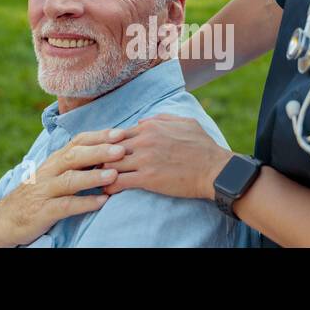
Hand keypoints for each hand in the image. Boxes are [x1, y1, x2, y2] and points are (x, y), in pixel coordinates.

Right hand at [0, 129, 127, 247]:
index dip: (99, 136)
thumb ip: (77, 164)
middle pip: (74, 156)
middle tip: (122, 149)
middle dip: (99, 151)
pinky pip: (65, 205)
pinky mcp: (43, 211)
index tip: (121, 133)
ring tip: (114, 174)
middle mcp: (49, 171)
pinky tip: (102, 201)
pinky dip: (84, 203)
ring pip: (69, 179)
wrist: (4, 219)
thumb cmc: (39, 194)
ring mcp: (44, 191)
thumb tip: (109, 152)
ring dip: (93, 176)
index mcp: (55, 160)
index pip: (78, 141)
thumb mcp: (55, 174)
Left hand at [102, 114, 233, 199]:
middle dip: (101, 158)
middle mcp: (144, 140)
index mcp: (150, 126)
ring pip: (111, 164)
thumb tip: (144, 120)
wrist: (215, 170)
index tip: (106, 154)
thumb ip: (162, 118)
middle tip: (94, 168)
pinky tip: (106, 191)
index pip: (119, 134)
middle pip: (110, 148)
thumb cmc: (203, 146)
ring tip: (97, 180)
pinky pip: (119, 181)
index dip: (110, 145)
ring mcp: (144, 159)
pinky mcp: (147, 178)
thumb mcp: (185, 122)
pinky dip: (109, 186)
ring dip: (102, 172)